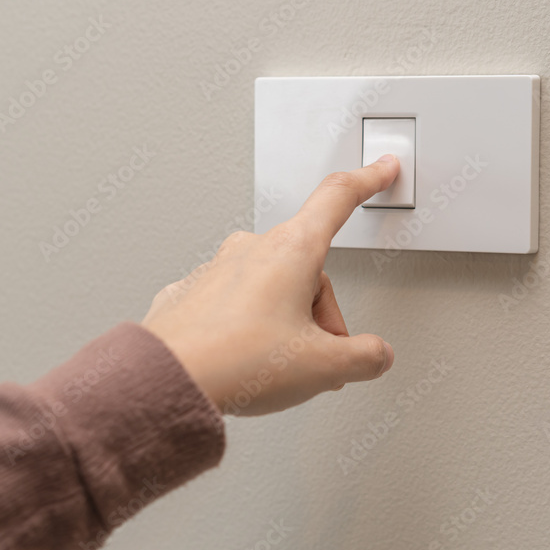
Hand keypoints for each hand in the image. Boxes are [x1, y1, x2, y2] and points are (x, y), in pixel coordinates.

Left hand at [142, 155, 400, 415]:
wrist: (169, 381)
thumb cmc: (236, 361)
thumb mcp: (323, 366)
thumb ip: (363, 356)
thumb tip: (375, 355)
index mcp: (292, 250)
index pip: (337, 199)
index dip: (366, 183)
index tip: (381, 169)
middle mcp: (252, 250)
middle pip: (308, 269)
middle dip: (321, 315)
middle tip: (320, 361)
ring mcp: (217, 269)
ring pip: (271, 288)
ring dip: (286, 322)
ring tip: (277, 368)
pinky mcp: (191, 293)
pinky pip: (234, 304)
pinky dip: (248, 328)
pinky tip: (244, 360)